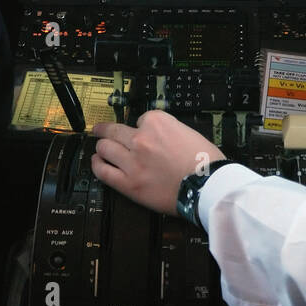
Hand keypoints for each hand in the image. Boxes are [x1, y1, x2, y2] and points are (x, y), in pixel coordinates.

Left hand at [91, 110, 224, 214]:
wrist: (208, 186)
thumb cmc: (205, 162)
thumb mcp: (188, 132)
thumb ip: (168, 130)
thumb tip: (157, 136)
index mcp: (157, 122)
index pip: (138, 118)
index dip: (139, 127)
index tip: (139, 132)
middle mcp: (141, 138)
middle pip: (113, 130)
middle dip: (105, 130)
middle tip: (99, 130)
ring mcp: (132, 161)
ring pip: (104, 148)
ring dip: (101, 147)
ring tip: (100, 149)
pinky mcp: (128, 183)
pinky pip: (103, 171)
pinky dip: (97, 165)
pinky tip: (97, 162)